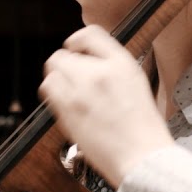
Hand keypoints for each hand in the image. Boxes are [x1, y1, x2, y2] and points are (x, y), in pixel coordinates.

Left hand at [39, 25, 173, 187]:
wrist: (141, 157)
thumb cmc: (143, 127)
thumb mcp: (138, 82)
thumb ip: (113, 66)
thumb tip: (90, 59)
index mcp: (121, 64)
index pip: (90, 34)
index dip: (77, 41)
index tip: (74, 48)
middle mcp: (99, 74)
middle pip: (62, 54)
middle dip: (65, 63)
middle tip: (72, 76)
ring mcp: (80, 93)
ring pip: (51, 72)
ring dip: (56, 78)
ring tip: (68, 90)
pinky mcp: (67, 112)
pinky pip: (48, 92)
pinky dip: (52, 95)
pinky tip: (66, 104)